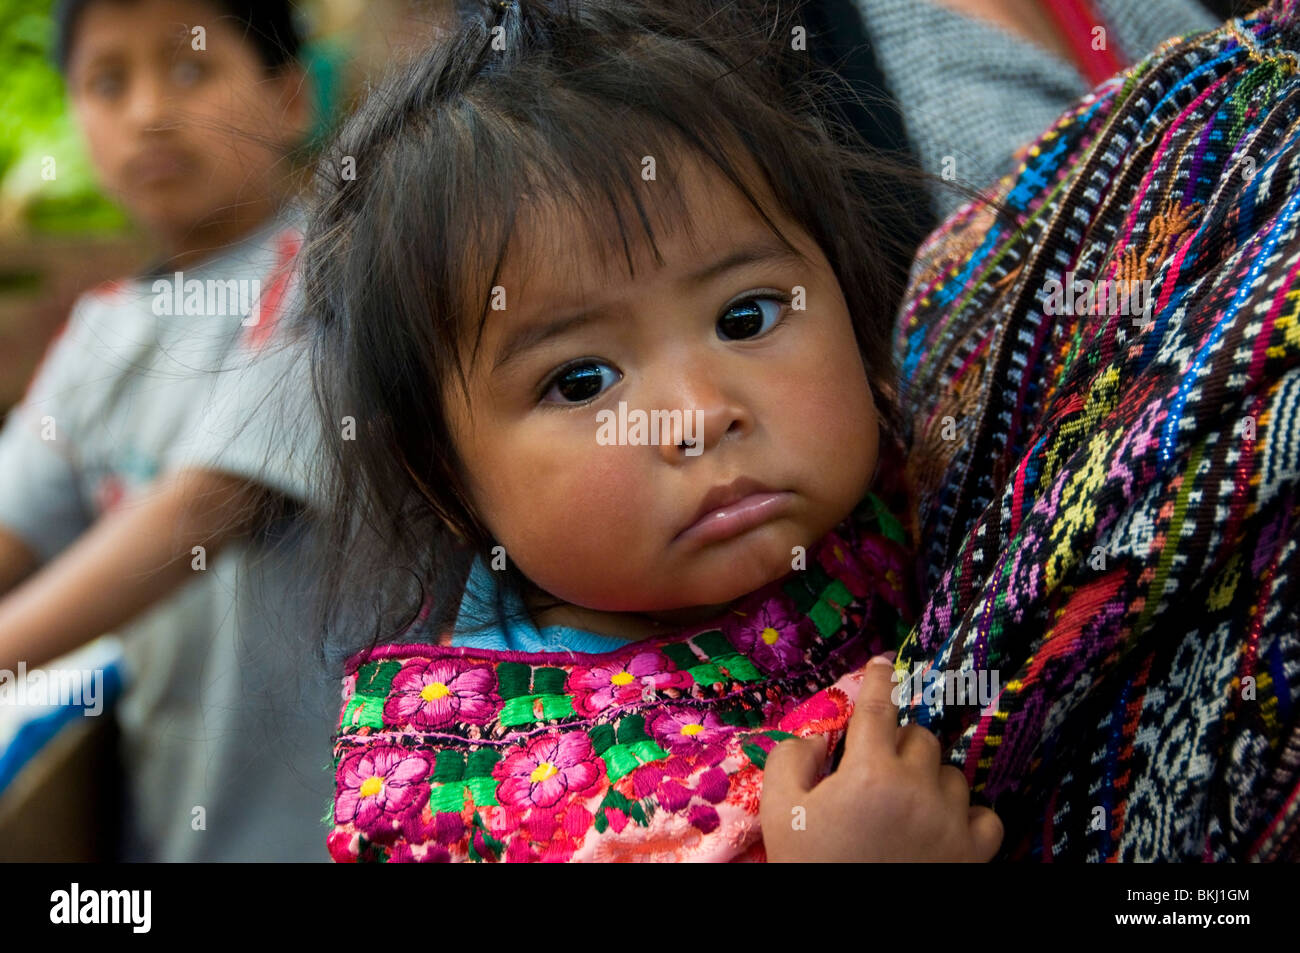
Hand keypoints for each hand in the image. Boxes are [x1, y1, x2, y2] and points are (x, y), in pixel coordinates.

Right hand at [760, 656, 1002, 860]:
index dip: (881, 679)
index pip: (879, 708)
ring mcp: (952, 822)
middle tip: (876, 772)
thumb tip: (817, 738)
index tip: (885, 663)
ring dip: (930, 779)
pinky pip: (984, 814)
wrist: (847, 932)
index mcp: (870, 773)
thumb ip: (790, 759)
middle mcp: (918, 789)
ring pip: (952, 773)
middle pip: (920, 738)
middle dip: (898, 746)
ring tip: (905, 805)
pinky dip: (966, 815)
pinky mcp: (974, 854)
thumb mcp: (778, 811)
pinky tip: (943, 826)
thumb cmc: (811, 866)